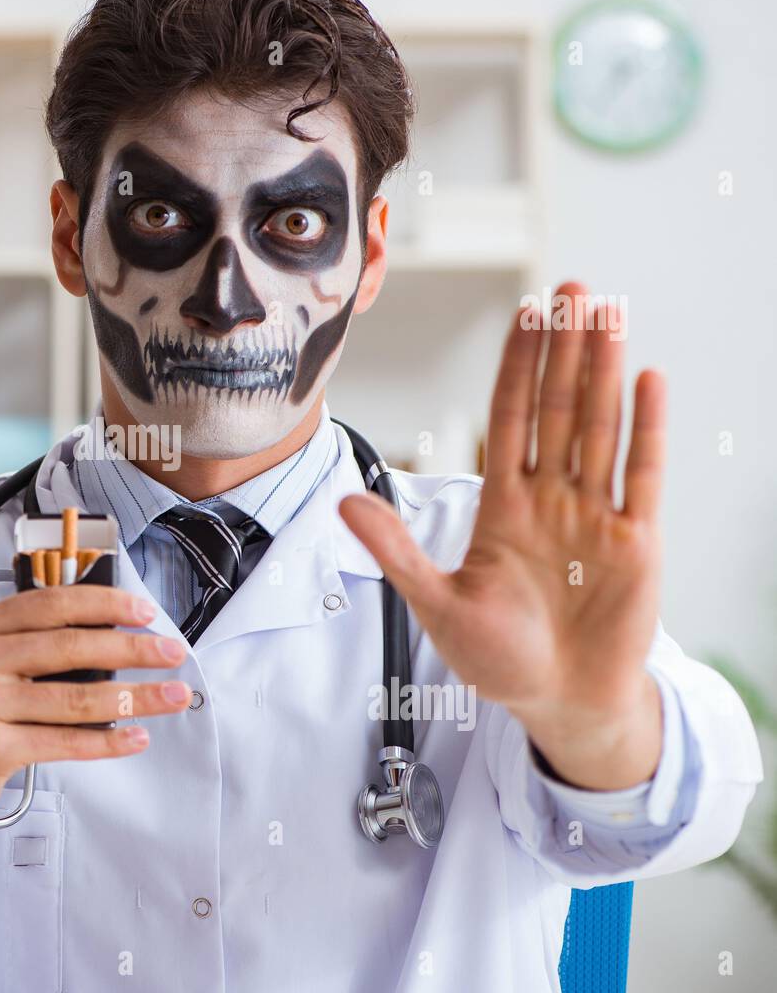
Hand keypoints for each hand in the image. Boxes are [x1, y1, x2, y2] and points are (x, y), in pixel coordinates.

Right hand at [0, 585, 187, 911]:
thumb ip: (16, 648)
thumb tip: (98, 639)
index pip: (50, 604)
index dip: (103, 603)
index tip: (144, 610)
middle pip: (71, 646)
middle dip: (133, 648)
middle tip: (172, 652)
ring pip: (77, 698)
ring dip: (135, 697)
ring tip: (173, 696)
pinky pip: (65, 742)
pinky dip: (107, 742)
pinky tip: (135, 738)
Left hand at [338, 282, 665, 790]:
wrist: (559, 702)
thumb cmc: (498, 658)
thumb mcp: (435, 603)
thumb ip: (396, 551)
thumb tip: (344, 503)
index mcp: (502, 506)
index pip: (509, 419)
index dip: (517, 367)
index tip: (524, 315)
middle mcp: (550, 498)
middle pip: (558, 409)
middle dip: (564, 350)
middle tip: (572, 289)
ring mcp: (594, 515)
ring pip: (599, 428)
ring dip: (603, 372)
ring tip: (608, 314)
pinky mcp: (636, 542)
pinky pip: (642, 476)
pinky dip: (647, 429)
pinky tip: (648, 381)